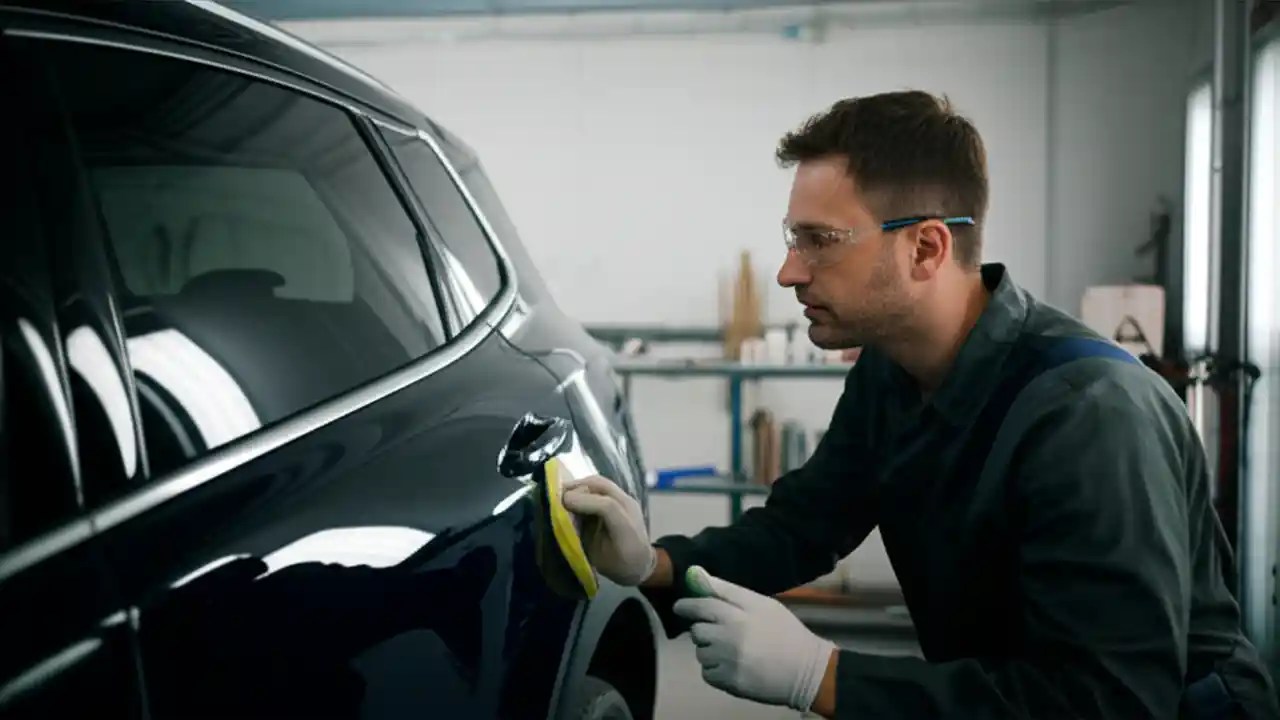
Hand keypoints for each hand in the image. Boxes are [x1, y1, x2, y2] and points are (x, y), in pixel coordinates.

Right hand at [560, 475, 656, 585]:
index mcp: (626, 530)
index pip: (607, 506)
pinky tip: (574, 497)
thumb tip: (565, 520)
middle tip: (558, 496)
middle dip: (577, 488)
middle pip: (601, 486)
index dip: (583, 501)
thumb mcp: (600, 560)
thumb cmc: (618, 565)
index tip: (563, 502)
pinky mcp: (621, 498)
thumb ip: (584, 539)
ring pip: (600, 482)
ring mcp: (626, 500)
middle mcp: (628, 508)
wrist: (642, 563)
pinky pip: (601, 486)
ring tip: (564, 494)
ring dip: (579, 485)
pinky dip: (584, 488)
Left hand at [673, 567, 835, 712]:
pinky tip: (734, 666)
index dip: (687, 605)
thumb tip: (696, 572)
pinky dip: (715, 670)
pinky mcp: (730, 682)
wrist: (805, 670)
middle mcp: (731, 636)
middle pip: (697, 630)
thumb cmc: (785, 632)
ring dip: (710, 651)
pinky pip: (707, 673)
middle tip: (720, 633)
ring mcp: (729, 661)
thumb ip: (727, 590)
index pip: (703, 605)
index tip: (680, 607)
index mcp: (740, 614)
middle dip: (703, 630)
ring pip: (701, 653)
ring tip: (733, 652)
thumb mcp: (762, 604)